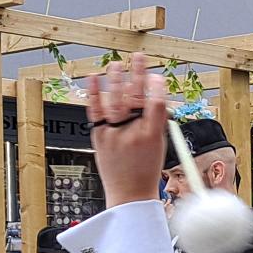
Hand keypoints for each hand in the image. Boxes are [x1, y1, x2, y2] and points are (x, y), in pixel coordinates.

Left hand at [83, 56, 171, 208]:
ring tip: (117, 65)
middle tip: (139, 58)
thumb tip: (152, 97)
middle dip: (138, 75)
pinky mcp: (98, 136)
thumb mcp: (159, 145)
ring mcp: (114, 134)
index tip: (157, 76)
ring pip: (114, 101)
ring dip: (116, 80)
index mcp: (152, 136)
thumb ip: (155, 121)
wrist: (128, 195)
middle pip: (135, 98)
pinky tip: (93, 78)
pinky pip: (96, 111)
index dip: (157, 88)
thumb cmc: (145, 170)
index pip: (156, 105)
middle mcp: (132, 133)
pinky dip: (93, 93)